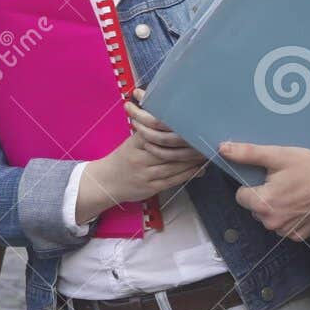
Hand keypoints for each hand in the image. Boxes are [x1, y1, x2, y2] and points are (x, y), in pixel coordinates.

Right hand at [75, 98, 204, 222]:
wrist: (105, 182)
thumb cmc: (123, 159)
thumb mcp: (131, 142)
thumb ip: (147, 133)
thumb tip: (170, 121)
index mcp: (134, 143)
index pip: (156, 134)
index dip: (174, 132)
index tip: (190, 127)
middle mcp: (139, 158)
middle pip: (167, 151)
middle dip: (187, 146)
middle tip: (203, 141)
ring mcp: (145, 174)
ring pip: (172, 166)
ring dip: (190, 161)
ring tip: (204, 154)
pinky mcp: (150, 187)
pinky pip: (172, 180)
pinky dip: (187, 175)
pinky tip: (198, 170)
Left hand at [219, 141, 309, 240]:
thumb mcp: (278, 155)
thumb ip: (247, 153)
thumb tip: (222, 149)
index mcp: (262, 204)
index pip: (241, 195)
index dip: (253, 185)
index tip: (269, 178)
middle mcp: (272, 223)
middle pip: (255, 208)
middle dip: (264, 196)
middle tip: (284, 183)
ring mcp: (286, 232)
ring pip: (269, 218)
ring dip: (276, 208)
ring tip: (294, 193)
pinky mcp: (300, 236)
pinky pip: (285, 227)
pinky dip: (290, 218)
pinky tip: (301, 205)